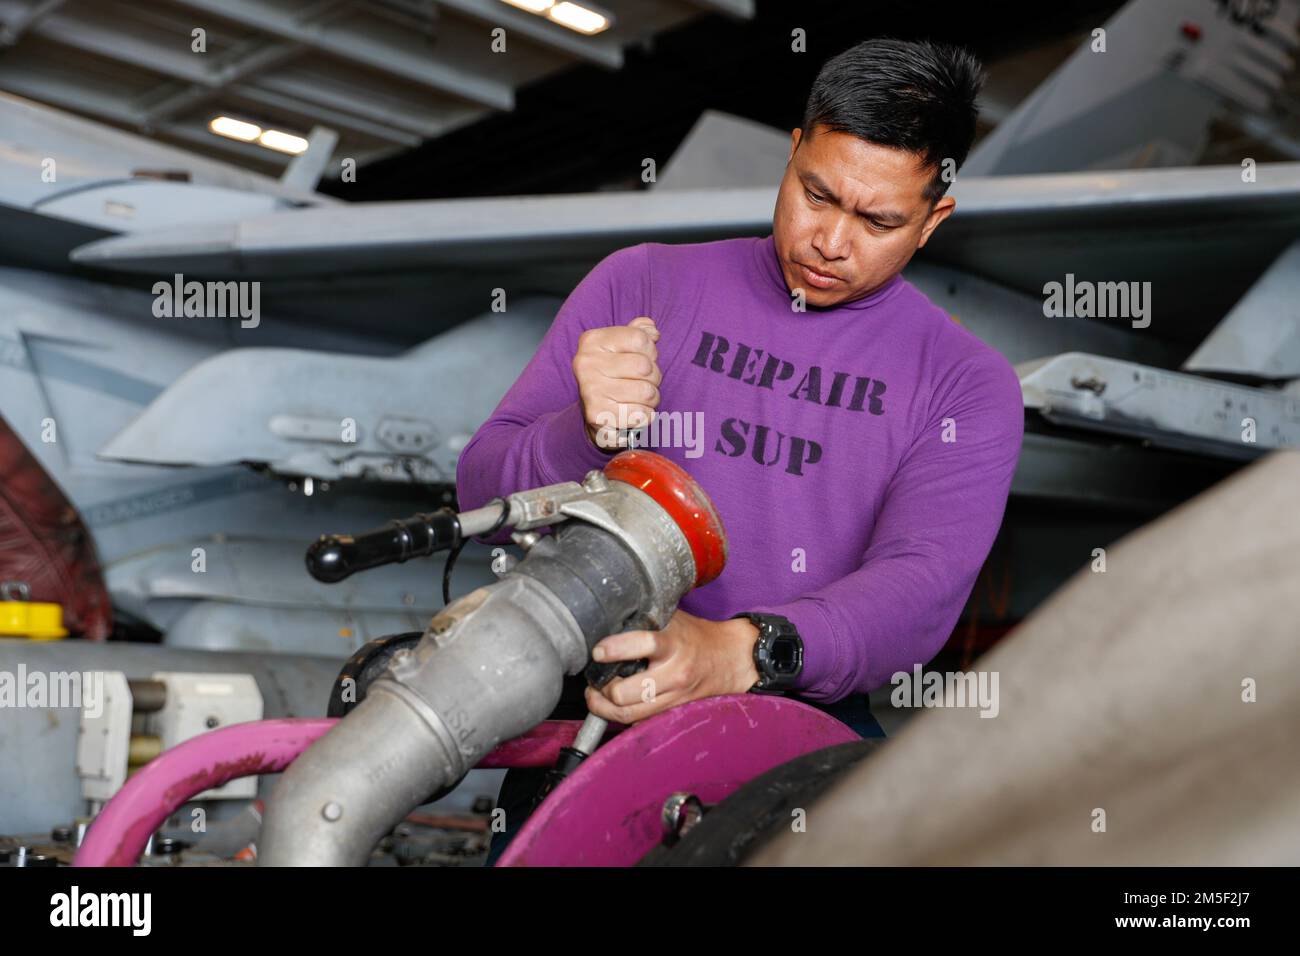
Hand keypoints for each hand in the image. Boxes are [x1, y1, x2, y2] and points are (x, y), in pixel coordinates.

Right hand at [572, 316, 660, 450]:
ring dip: (651, 398)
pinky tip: (632, 412)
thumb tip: (652, 330)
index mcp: (592, 341)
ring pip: (646, 392)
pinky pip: (642, 414)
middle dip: (654, 377)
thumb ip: (638, 332)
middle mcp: (586, 363)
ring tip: (638, 397)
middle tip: (641, 381)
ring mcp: (590, 390)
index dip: (650, 351)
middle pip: (645, 366)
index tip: (642, 358)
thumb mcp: (623, 348)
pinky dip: (645, 415)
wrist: (596, 413)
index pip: (640, 338)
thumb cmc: (615, 375)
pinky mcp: (598, 415)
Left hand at [584, 609, 760, 724]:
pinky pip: (640, 720)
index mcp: (672, 643)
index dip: (612, 649)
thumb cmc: (695, 636)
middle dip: (602, 688)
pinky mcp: (674, 711)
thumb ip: (641, 622)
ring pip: (629, 713)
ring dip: (605, 707)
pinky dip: (623, 715)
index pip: (640, 645)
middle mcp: (674, 673)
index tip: (597, 652)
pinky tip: (617, 704)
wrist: (730, 659)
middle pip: (625, 692)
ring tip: (597, 696)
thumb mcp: (671, 619)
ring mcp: (674, 696)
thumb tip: (604, 623)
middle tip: (594, 679)